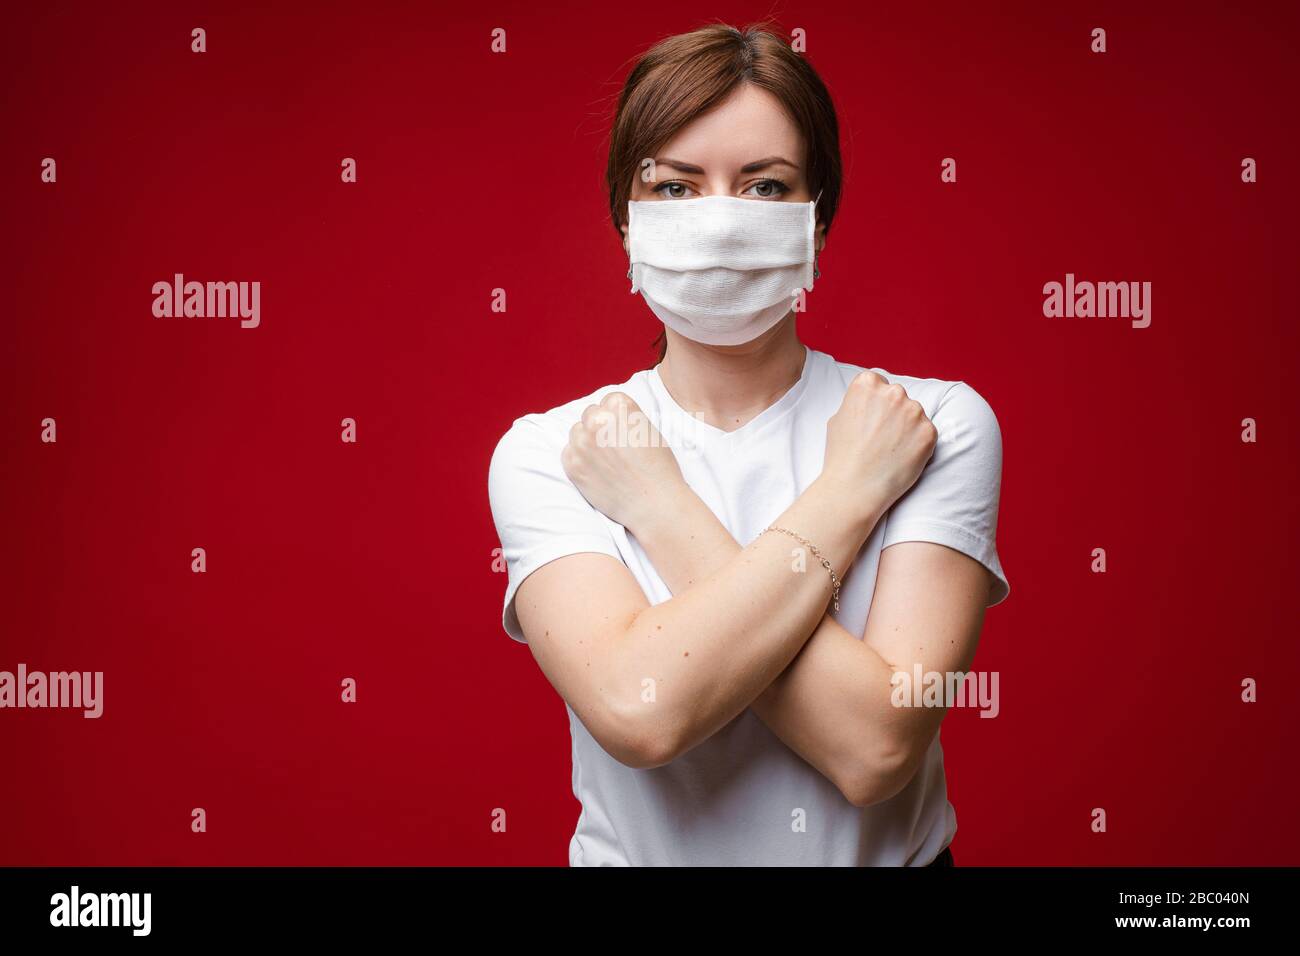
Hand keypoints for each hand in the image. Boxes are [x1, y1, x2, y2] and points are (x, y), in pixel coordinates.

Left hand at [562, 391, 687, 530]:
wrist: (654, 504)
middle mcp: (597, 420)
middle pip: (590, 414)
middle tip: (614, 448)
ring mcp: (582, 443)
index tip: (624, 432)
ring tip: (607, 461)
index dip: (616, 418)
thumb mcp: (649, 430)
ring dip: (587, 442)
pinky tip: (597, 471)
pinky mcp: (572, 464)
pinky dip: (579, 461)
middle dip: (600, 428)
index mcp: (619, 406)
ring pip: (577, 432)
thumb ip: (626, 418)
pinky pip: (568, 453)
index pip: (608, 401)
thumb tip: (608, 417)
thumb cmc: (658, 469)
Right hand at [822, 371, 937, 525]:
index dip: (874, 403)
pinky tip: (901, 456)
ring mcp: (914, 411)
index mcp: (867, 383)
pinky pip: (926, 432)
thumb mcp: (838, 418)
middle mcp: (893, 392)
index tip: (871, 419)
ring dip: (907, 427)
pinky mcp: (929, 431)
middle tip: (881, 437)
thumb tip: (870, 404)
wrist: (855, 487)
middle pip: (898, 396)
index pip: (878, 383)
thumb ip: (858, 403)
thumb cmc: (842, 455)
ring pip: (914, 414)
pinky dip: (917, 443)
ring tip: (890, 449)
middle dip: (893, 412)